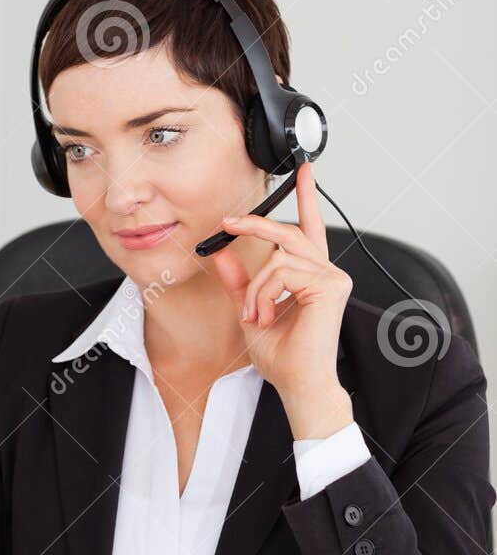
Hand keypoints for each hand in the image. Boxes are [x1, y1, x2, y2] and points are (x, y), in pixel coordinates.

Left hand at [208, 162, 353, 426]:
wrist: (298, 384)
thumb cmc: (283, 356)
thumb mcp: (250, 309)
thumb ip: (239, 281)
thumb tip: (221, 254)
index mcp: (311, 275)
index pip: (309, 227)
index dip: (307, 196)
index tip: (302, 170)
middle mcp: (326, 271)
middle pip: (288, 231)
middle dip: (254, 224)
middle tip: (227, 224)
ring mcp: (332, 277)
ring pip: (278, 255)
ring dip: (255, 286)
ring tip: (254, 314)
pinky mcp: (330, 285)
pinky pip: (282, 270)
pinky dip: (263, 293)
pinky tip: (266, 315)